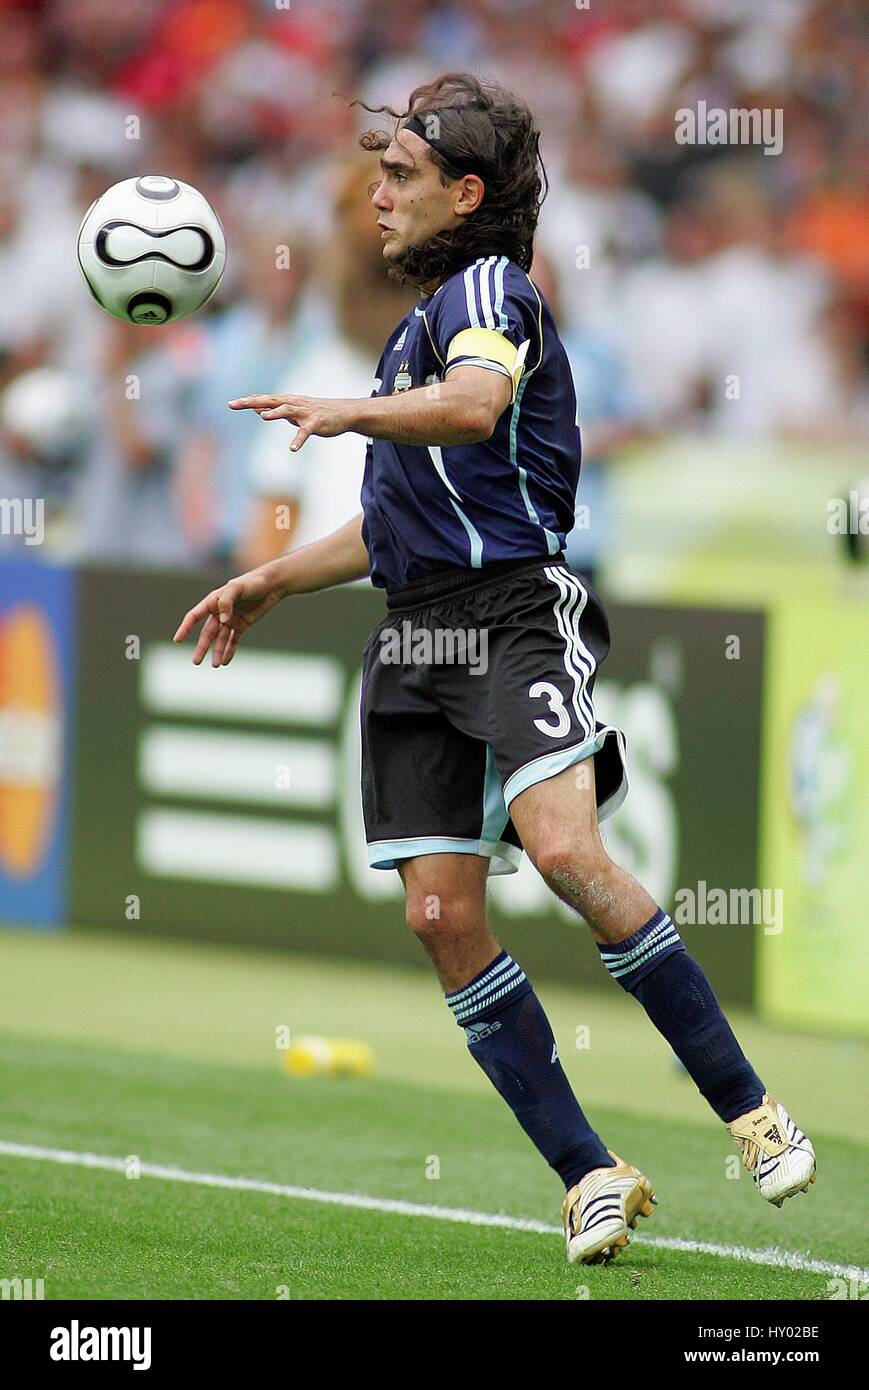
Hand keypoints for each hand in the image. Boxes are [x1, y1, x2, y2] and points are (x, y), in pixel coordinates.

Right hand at [172, 566, 283, 666]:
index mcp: (213, 601)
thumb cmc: (253, 582)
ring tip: (215, 665)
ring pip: (220, 639)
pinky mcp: (242, 625)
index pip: (194, 616)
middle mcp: (219, 612)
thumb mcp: (237, 588)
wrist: (272, 585)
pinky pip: (233, 641)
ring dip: (217, 652)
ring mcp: (230, 619)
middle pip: (207, 633)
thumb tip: (223, 620)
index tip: (177, 640)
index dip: (185, 628)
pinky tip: (225, 661)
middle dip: (202, 648)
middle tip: (196, 662)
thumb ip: (227, 602)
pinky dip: (230, 651)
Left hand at [228, 393, 353, 450]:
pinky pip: (304, 432)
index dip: (247, 401)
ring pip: (286, 410)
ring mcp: (304, 413)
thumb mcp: (293, 410)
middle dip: (251, 402)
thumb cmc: (316, 412)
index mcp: (286, 401)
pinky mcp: (315, 423)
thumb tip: (258, 409)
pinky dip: (298, 440)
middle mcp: (293, 403)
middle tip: (235, 404)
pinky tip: (292, 449)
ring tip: (263, 417)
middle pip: (269, 401)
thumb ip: (276, 410)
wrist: (343, 413)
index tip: (231, 404)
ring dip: (275, 413)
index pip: (263, 399)